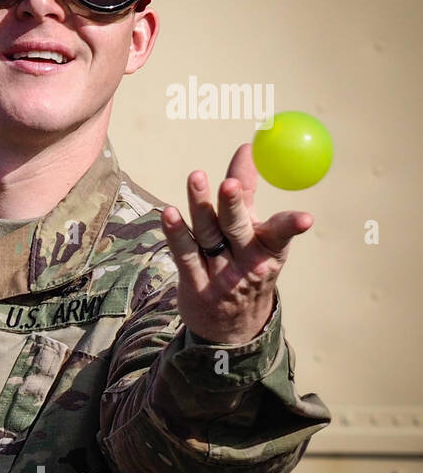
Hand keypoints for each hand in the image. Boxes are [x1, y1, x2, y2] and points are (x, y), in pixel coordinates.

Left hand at [160, 143, 312, 344]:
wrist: (231, 325)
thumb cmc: (245, 264)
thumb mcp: (255, 234)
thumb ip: (247, 190)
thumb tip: (247, 147)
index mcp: (269, 250)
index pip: (279, 233)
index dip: (290, 224)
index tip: (304, 219)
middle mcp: (246, 262)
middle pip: (238, 229)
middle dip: (234, 205)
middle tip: (229, 183)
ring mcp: (219, 274)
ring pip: (208, 235)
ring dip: (200, 206)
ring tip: (196, 177)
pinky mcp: (194, 283)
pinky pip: (184, 254)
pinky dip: (176, 233)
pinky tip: (168, 213)